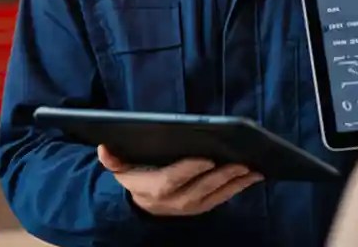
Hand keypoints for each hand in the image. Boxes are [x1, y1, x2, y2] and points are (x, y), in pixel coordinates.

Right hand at [98, 145, 262, 216]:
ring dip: (236, 184)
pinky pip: (221, 200)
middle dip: (222, 176)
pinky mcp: (200, 208)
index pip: (172, 180)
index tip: (207, 158)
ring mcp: (189, 207)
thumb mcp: (119, 169)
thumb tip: (103, 147)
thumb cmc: (134, 178)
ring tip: (254, 169)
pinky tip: (251, 177)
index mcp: (153, 189)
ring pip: (215, 197)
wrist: (138, 207)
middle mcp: (173, 201)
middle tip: (241, 162)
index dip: (189, 170)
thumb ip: (112, 160)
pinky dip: (237, 189)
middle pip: (200, 189)